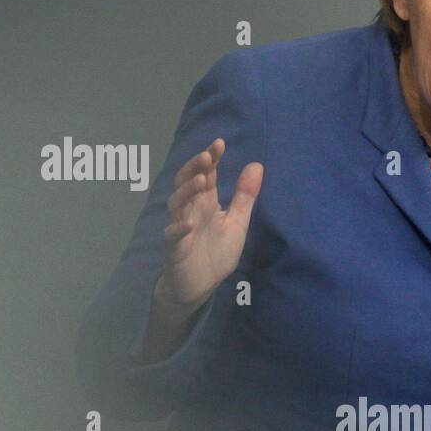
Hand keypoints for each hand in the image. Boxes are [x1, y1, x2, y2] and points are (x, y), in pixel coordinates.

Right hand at [158, 138, 263, 309]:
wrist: (199, 286)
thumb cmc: (215, 253)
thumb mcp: (237, 223)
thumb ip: (244, 196)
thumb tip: (257, 164)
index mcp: (205, 202)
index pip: (205, 174)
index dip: (210, 159)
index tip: (219, 144)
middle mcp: (190, 210)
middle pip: (186, 182)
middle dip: (194, 167)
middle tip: (206, 155)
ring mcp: (179, 227)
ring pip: (176, 203)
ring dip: (186, 191)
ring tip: (200, 181)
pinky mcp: (174, 248)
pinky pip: (172, 235)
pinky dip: (178, 228)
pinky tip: (189, 223)